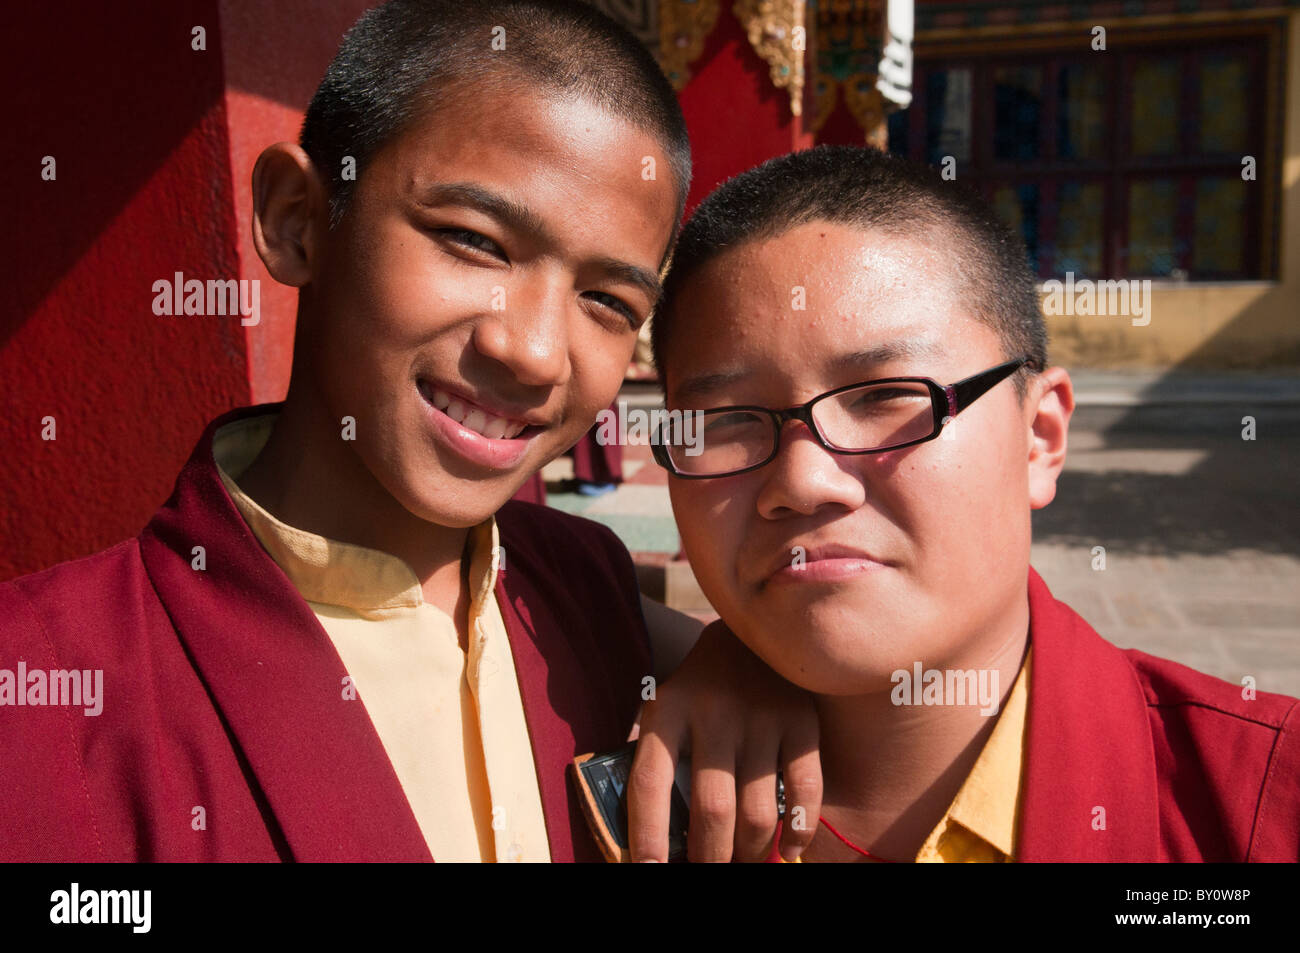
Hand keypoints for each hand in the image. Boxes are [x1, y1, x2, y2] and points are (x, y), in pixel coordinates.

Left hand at [627, 619, 821, 861]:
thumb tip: (661, 843)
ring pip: (757, 812)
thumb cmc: (699, 691)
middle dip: (709, 859)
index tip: (649, 872)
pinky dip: (798, 830)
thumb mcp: (668, 711)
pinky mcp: (801, 721)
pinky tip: (790, 847)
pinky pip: (804, 791)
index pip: (649, 782)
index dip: (647, 835)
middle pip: (711, 810)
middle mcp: (712, 713)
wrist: (750, 633)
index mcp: (666, 710)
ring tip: (746, 861)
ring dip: (751, 852)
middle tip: (709, 871)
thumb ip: (662, 762)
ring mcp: (761, 716)